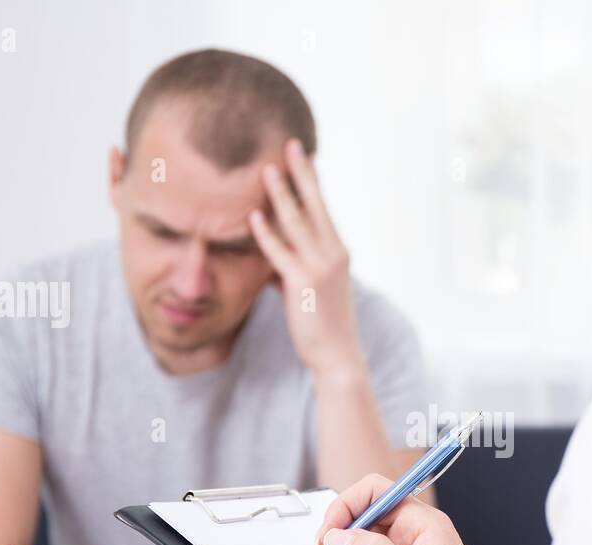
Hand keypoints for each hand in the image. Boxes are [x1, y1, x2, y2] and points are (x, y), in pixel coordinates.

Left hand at [249, 138, 363, 380]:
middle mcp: (334, 253)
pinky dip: (267, 234)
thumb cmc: (322, 323)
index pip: (322, 208)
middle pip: (316, 204)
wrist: (337, 355)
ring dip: (282, 194)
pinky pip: (282, 253)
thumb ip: (290, 267)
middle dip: (302, 173)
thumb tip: (270, 260)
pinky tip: (253, 216)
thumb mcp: (309, 288)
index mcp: (337, 251)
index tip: (304, 154)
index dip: (312, 180)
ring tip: (267, 169)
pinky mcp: (304, 284)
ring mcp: (321, 267)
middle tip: (290, 143)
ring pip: (298, 223)